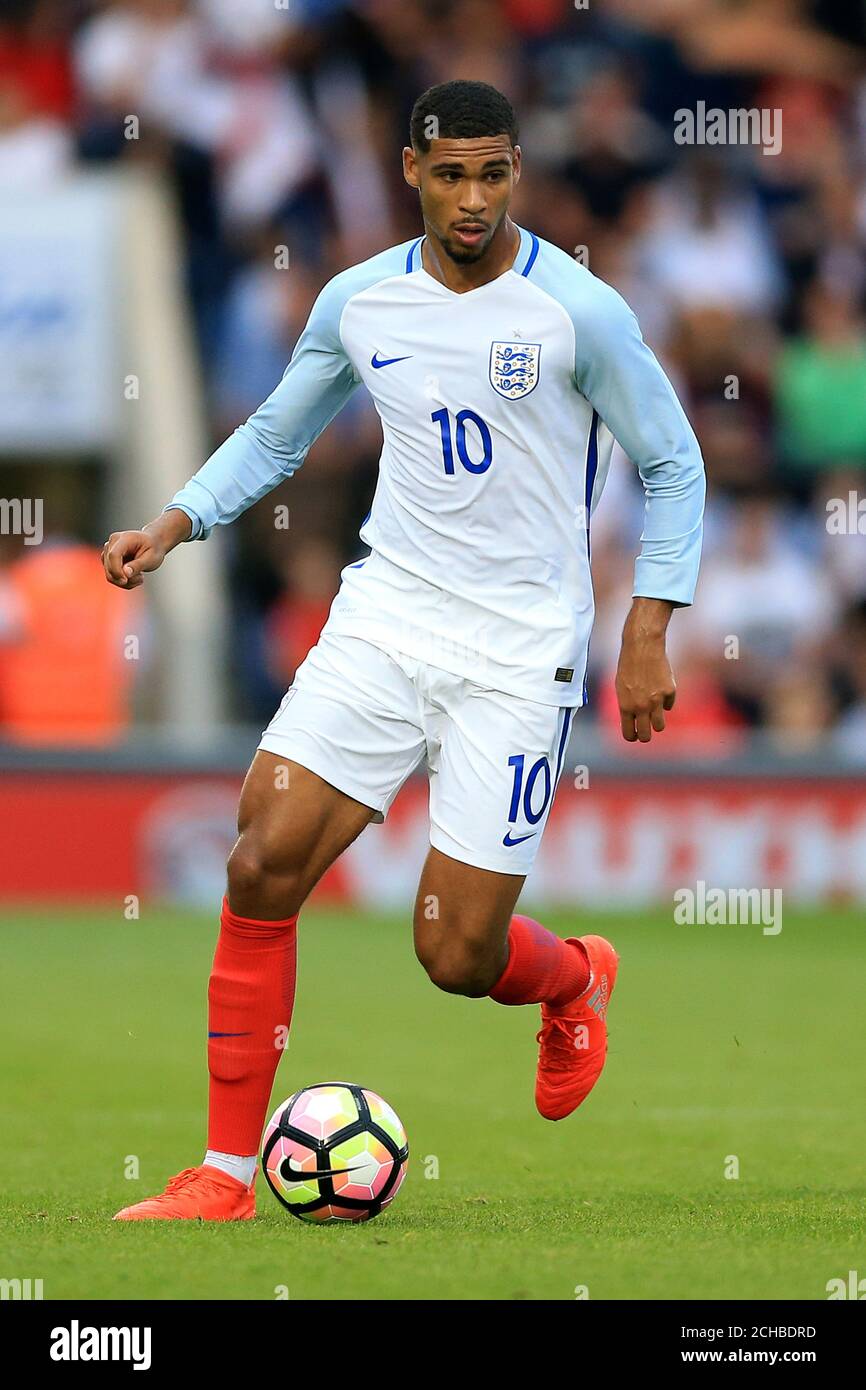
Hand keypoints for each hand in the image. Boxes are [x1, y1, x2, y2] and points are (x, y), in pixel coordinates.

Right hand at [102, 510, 190, 588]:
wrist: (153, 544)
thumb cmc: (153, 549)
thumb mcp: (151, 558)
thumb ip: (138, 565)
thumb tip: (125, 573)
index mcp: (124, 538)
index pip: (113, 555)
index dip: (117, 570)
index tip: (126, 580)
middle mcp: (112, 543)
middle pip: (110, 568)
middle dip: (125, 579)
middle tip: (141, 578)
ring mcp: (108, 551)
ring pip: (110, 575)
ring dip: (125, 582)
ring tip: (139, 577)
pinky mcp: (108, 560)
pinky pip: (112, 577)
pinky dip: (123, 581)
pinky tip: (134, 576)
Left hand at [615, 597, 676, 742]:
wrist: (642, 646)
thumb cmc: (628, 665)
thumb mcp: (621, 687)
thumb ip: (627, 706)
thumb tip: (634, 721)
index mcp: (625, 706)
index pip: (629, 733)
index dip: (632, 736)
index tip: (634, 735)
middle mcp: (641, 706)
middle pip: (646, 736)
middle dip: (645, 736)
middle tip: (645, 731)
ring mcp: (657, 700)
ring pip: (660, 726)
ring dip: (657, 722)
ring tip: (654, 714)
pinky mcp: (670, 692)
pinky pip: (669, 705)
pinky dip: (666, 701)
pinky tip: (660, 689)